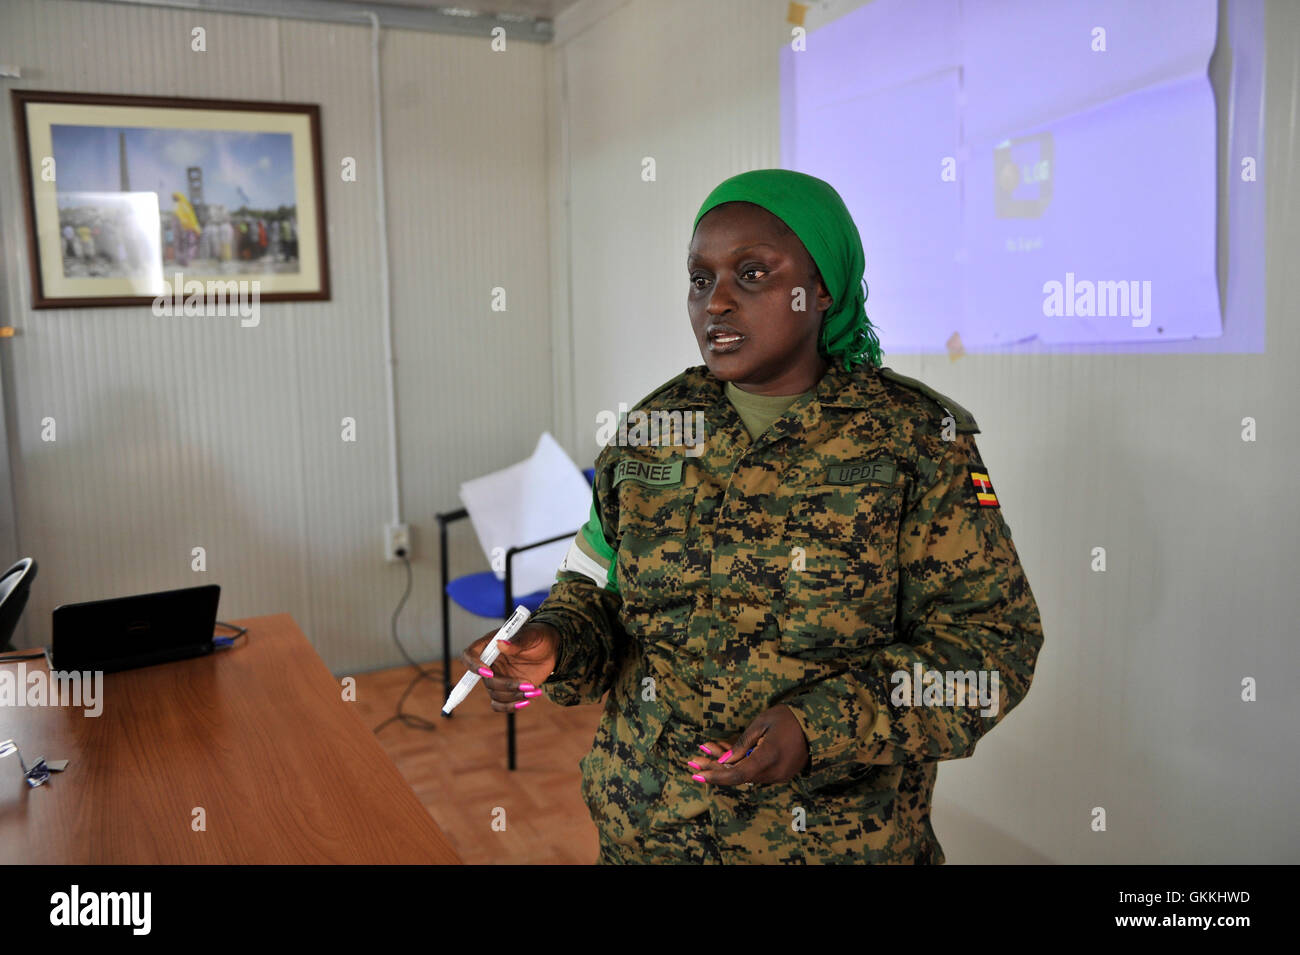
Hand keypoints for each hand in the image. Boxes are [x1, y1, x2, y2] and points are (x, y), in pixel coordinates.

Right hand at [458, 622, 559, 712]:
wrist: (550, 651)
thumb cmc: (538, 637)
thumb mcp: (531, 636)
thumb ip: (517, 642)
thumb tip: (501, 643)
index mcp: (490, 645)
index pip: (470, 655)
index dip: (474, 665)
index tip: (489, 673)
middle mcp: (490, 663)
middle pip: (486, 681)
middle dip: (506, 685)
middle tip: (527, 685)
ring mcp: (497, 678)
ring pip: (495, 694)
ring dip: (514, 696)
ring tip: (533, 690)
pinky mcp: (506, 690)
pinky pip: (499, 705)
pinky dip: (511, 707)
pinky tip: (527, 701)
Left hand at [685, 705, 810, 787]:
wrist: (817, 724)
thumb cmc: (788, 718)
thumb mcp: (762, 723)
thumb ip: (742, 743)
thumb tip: (724, 760)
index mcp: (768, 758)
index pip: (737, 774)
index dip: (715, 776)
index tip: (697, 773)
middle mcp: (773, 772)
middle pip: (738, 776)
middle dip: (714, 768)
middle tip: (692, 763)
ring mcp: (778, 775)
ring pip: (745, 774)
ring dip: (725, 765)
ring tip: (703, 753)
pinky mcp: (780, 773)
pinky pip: (755, 771)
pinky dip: (739, 763)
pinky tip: (723, 754)